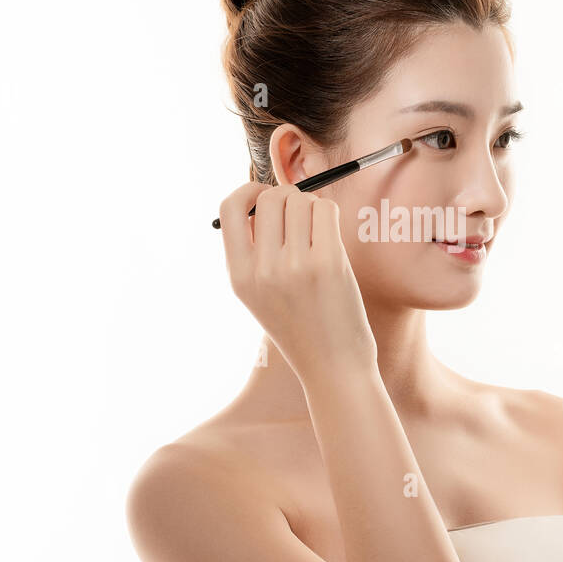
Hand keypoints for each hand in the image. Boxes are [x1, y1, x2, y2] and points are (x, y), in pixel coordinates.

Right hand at [218, 182, 377, 381]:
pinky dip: (329, 215)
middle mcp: (262, 270)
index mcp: (239, 277)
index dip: (248, 193)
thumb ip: (256, 252)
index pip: (229, 210)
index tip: (263, 198)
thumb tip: (265, 199)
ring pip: (300, 200)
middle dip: (287, 198)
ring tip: (318, 233)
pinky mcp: (328, 263)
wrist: (333, 368)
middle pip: (269, 198)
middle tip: (301, 217)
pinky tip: (332, 238)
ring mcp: (294, 266)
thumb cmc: (302, 327)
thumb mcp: (260, 296)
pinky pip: (326, 210)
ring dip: (312, 207)